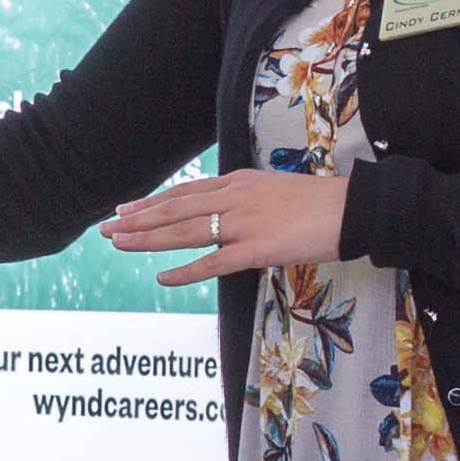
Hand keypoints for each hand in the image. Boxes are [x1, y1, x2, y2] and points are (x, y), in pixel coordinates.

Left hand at [105, 169, 348, 284]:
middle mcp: (234, 199)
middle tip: (106, 228)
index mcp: (239, 182)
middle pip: (175, 209)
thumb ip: (248, 200)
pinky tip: (161, 277)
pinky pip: (213, 262)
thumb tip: (230, 213)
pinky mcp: (257, 248)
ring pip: (185, 231)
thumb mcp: (275, 191)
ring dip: (148, 239)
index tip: (125, 209)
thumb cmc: (320, 203)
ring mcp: (244, 223)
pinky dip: (185, 271)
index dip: (152, 203)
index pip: (185, 193)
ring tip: (118, 244)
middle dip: (137, 220)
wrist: (353, 208)